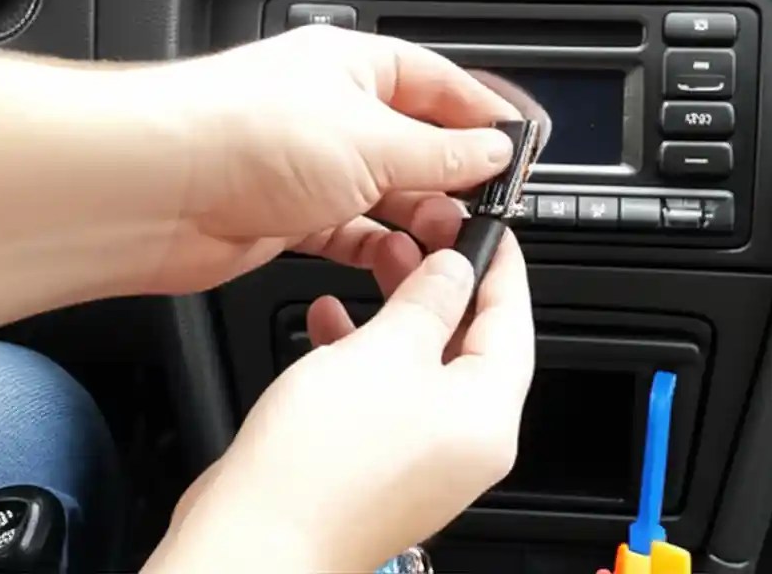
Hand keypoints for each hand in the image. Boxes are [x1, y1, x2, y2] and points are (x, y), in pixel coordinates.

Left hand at [137, 25, 519, 292]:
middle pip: (412, 142)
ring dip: (416, 219)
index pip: (437, 85)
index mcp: (351, 67)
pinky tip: (395, 261)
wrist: (157, 190)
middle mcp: (328, 111)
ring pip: (382, 192)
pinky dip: (374, 247)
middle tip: (485, 209)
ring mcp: (305, 164)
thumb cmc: (244, 136)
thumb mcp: (373, 141)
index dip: (482, 116)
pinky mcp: (284, 214)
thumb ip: (442, 153)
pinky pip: (347, 231)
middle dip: (451, 177)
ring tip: (447, 244)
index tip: (519, 149)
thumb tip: (491, 152)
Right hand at [144, 220, 534, 572]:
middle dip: (443, 286)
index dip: (500, 266)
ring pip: (424, 368)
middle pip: (473, 344)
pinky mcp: (380, 470)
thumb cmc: (321, 465)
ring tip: (374, 267)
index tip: (488, 230)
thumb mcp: (386, 351)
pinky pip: (388, 397)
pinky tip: (331, 326)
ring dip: (400, 316)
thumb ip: (428, 301)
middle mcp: (467, 446)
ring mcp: (424, 463)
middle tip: (421, 240)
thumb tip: (455, 269)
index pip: (514, 321)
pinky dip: (367, 357)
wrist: (257, 540)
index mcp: (489, 417)